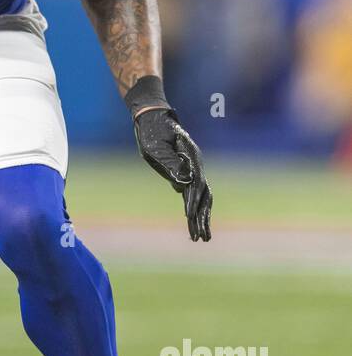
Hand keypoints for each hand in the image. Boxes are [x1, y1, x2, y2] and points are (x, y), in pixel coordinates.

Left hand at [133, 106, 212, 242]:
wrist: (153, 117)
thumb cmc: (152, 131)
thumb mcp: (156, 147)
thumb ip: (170, 164)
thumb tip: (183, 185)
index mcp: (192, 157)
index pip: (196, 184)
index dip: (192, 202)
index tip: (188, 218)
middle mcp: (196, 165)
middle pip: (204, 196)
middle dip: (202, 218)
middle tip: (201, 239)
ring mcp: (193, 170)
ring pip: (202, 198)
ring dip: (201, 218)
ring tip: (201, 238)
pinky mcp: (185, 173)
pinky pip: (193, 195)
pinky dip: (194, 210)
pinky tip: (194, 223)